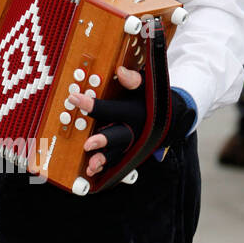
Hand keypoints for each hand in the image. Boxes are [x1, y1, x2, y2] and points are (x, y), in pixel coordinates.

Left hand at [76, 67, 193, 176]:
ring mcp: (132, 143)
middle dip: (103, 140)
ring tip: (91, 166)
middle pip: (118, 136)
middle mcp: (134, 130)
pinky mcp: (129, 151)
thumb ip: (134, 80)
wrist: (170, 117)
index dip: (92, 104)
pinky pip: (117, 160)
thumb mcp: (145, 86)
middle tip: (87, 144)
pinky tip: (91, 170)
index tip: (73, 98)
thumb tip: (121, 72)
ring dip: (104, 159)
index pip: (111, 108)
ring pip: (117, 152)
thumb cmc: (148, 98)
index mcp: (134, 112)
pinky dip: (105, 166)